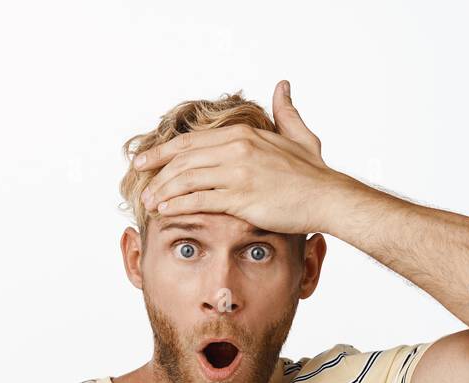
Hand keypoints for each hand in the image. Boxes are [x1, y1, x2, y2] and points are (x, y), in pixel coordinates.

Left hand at [135, 80, 344, 235]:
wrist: (327, 197)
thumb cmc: (312, 172)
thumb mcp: (299, 134)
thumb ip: (285, 111)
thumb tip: (283, 85)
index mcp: (243, 135)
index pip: (192, 141)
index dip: (163, 152)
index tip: (144, 161)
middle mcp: (237, 149)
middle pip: (184, 159)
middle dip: (157, 173)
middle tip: (141, 185)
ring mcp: (238, 173)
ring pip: (187, 179)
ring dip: (163, 191)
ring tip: (149, 202)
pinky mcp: (241, 197)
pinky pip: (200, 200)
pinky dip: (179, 204)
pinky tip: (166, 210)